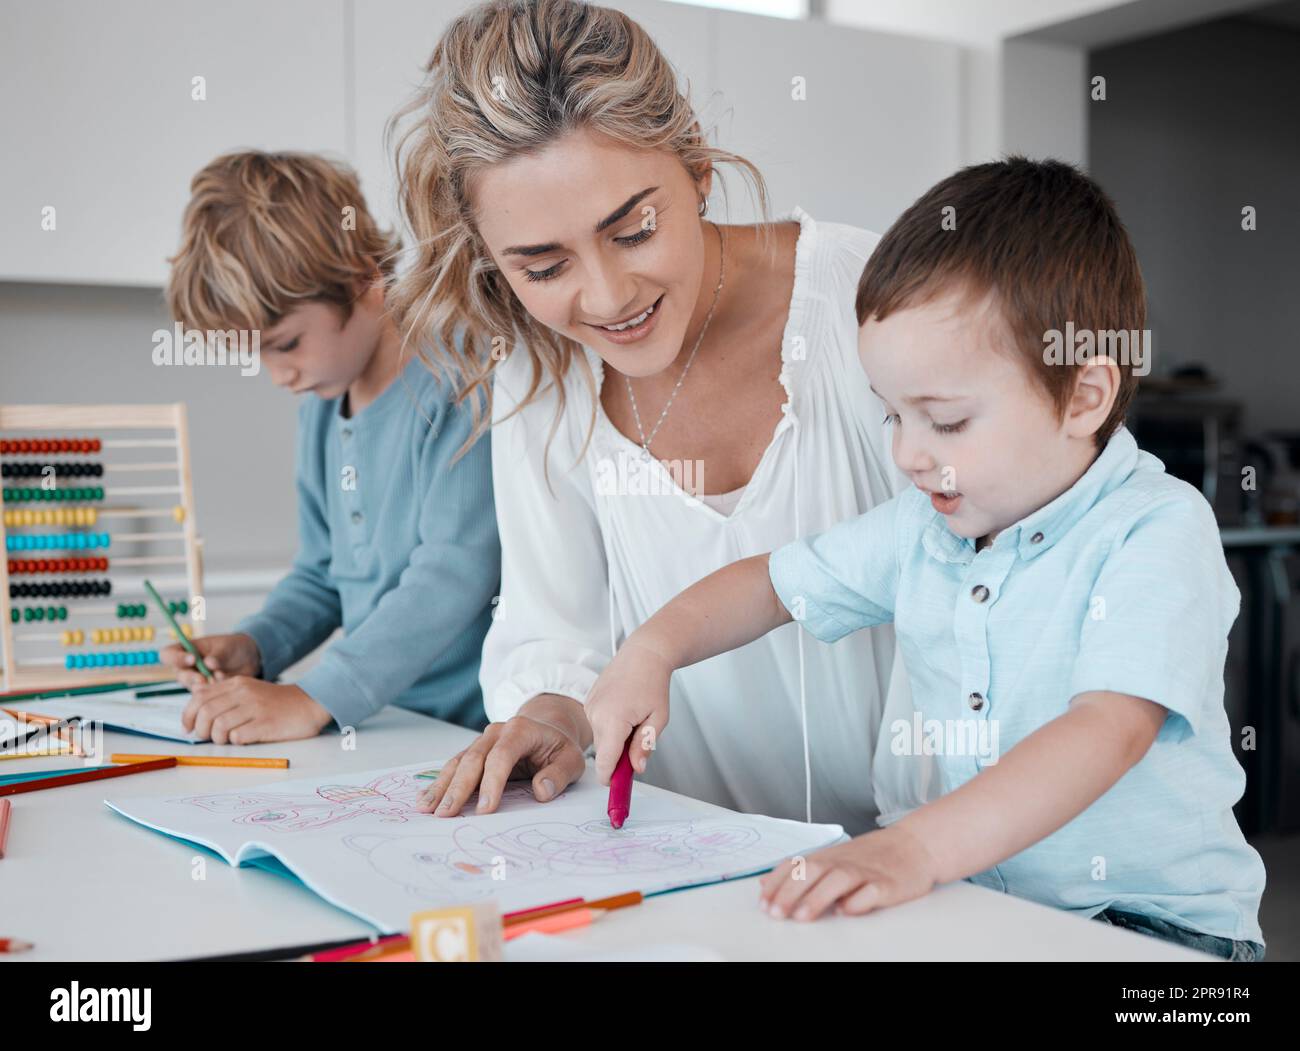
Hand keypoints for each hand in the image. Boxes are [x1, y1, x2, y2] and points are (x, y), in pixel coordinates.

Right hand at [160, 633, 260, 689]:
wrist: (247, 659)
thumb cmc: (231, 647)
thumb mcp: (225, 646)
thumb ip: (217, 655)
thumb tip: (209, 663)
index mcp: (185, 651)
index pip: (168, 655)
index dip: (176, 658)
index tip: (192, 658)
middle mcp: (186, 668)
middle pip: (180, 676)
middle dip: (192, 678)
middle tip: (204, 678)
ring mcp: (196, 681)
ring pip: (193, 688)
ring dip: (206, 685)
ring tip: (221, 676)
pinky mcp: (207, 693)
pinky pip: (207, 697)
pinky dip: (217, 691)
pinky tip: (226, 683)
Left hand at [180, 678, 331, 743]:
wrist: (310, 703)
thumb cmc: (277, 702)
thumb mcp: (249, 691)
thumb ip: (225, 696)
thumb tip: (197, 708)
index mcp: (236, 684)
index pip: (199, 697)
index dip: (188, 715)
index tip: (188, 728)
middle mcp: (244, 693)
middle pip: (206, 712)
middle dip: (201, 730)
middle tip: (208, 737)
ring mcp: (255, 708)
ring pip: (219, 726)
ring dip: (218, 738)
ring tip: (227, 739)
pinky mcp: (266, 724)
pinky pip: (239, 736)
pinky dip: (236, 741)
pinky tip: (244, 738)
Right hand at [415, 694, 588, 815]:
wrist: (549, 728)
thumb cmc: (559, 748)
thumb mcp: (572, 759)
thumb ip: (559, 774)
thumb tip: (541, 791)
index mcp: (521, 730)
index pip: (501, 756)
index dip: (492, 783)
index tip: (486, 810)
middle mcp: (496, 732)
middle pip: (473, 759)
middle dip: (458, 788)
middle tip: (446, 814)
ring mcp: (482, 741)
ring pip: (458, 762)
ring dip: (441, 786)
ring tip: (426, 809)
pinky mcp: (474, 752)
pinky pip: (454, 767)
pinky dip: (440, 783)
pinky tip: (426, 799)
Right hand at [584, 639, 672, 784]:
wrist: (643, 653)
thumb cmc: (653, 682)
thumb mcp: (657, 718)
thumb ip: (644, 746)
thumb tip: (636, 770)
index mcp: (613, 720)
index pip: (604, 762)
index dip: (610, 780)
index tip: (617, 790)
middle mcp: (596, 714)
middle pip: (604, 753)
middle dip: (618, 759)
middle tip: (639, 749)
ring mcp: (590, 708)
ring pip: (602, 740)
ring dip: (616, 740)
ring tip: (634, 720)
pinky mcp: (588, 703)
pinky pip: (599, 726)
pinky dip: (611, 727)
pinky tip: (625, 711)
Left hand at [758, 825, 940, 921]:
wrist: (914, 846)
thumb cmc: (870, 856)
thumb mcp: (831, 858)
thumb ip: (799, 871)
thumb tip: (764, 884)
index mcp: (827, 856)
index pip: (795, 866)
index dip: (777, 884)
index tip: (763, 904)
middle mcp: (843, 862)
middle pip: (812, 872)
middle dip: (790, 892)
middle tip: (776, 913)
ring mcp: (866, 872)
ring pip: (838, 880)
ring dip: (818, 897)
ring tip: (802, 917)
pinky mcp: (888, 885)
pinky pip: (871, 892)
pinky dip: (858, 901)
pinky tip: (847, 911)